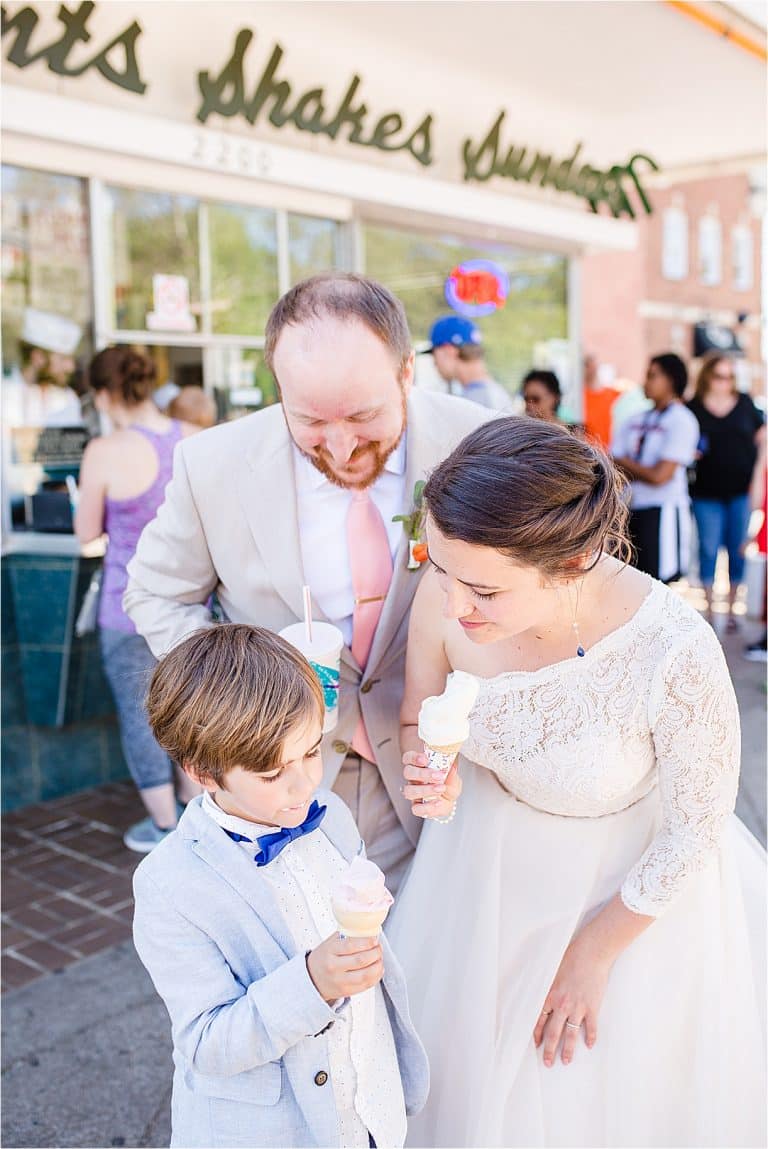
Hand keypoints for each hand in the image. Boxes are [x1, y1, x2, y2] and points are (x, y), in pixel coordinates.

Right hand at [307, 933, 383, 1001]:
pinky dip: (376, 977)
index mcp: (330, 951)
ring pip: (365, 975)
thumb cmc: (323, 958)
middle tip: (379, 947)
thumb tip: (366, 929)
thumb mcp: (330, 943)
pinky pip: (366, 985)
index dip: (366, 942)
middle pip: (361, 960)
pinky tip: (378, 969)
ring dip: (378, 965)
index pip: (351, 945)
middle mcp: (334, 967)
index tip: (374, 939)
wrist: (312, 978)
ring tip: (379, 958)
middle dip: (375, 952)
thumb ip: (346, 935)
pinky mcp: (346, 992)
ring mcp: (340, 981)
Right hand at [402, 750, 461, 818]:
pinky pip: (416, 808)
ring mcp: (414, 794)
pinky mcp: (417, 807)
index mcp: (419, 766)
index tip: (425, 759)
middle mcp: (413, 779)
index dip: (413, 757)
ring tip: (441, 788)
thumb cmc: (447, 784)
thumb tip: (452, 767)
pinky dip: (428, 806)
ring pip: (409, 791)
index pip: (408, 758)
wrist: (450, 801)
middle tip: (439, 776)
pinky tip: (438, 802)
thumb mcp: (453, 776)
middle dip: (422, 773)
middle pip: (408, 773)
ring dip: (426, 790)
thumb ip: (451, 771)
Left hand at [533, 934, 612, 1065]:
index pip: (539, 1020)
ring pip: (571, 1034)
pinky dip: (590, 1037)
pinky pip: (591, 1027)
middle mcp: (562, 1005)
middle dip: (549, 1050)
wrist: (591, 953)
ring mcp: (578, 1008)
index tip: (535, 1045)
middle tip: (547, 1063)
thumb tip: (542, 996)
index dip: (537, 1034)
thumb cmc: (571, 958)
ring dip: (568, 1050)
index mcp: (550, 996)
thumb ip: (548, 987)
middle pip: (554, 1032)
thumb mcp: (552, 972)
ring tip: (566, 1061)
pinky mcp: (592, 1007)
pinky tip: (589, 1045)